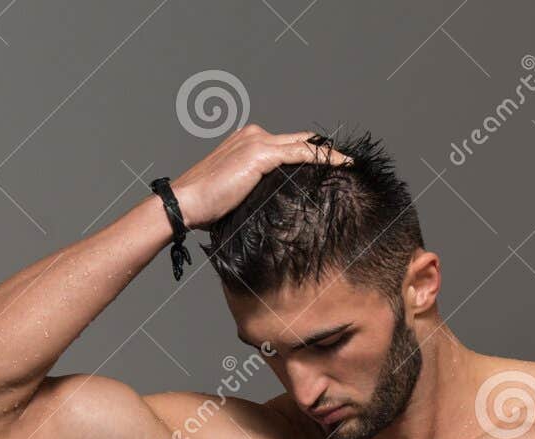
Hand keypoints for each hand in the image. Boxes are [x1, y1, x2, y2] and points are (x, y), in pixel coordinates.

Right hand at [170, 126, 349, 229]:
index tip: (329, 162)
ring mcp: (257, 143)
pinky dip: (322, 158)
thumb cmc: (206, 206)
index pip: (287, 144)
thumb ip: (256, 189)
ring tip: (348, 162)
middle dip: (323, 148)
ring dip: (328, 153)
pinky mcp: (260, 154)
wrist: (185, 203)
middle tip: (346, 159)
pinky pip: (300, 153)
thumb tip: (274, 204)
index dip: (310, 151)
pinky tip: (339, 164)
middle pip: (299, 139)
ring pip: (303, 144)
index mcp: (247, 141)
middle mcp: (254, 135)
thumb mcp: (237, 193)